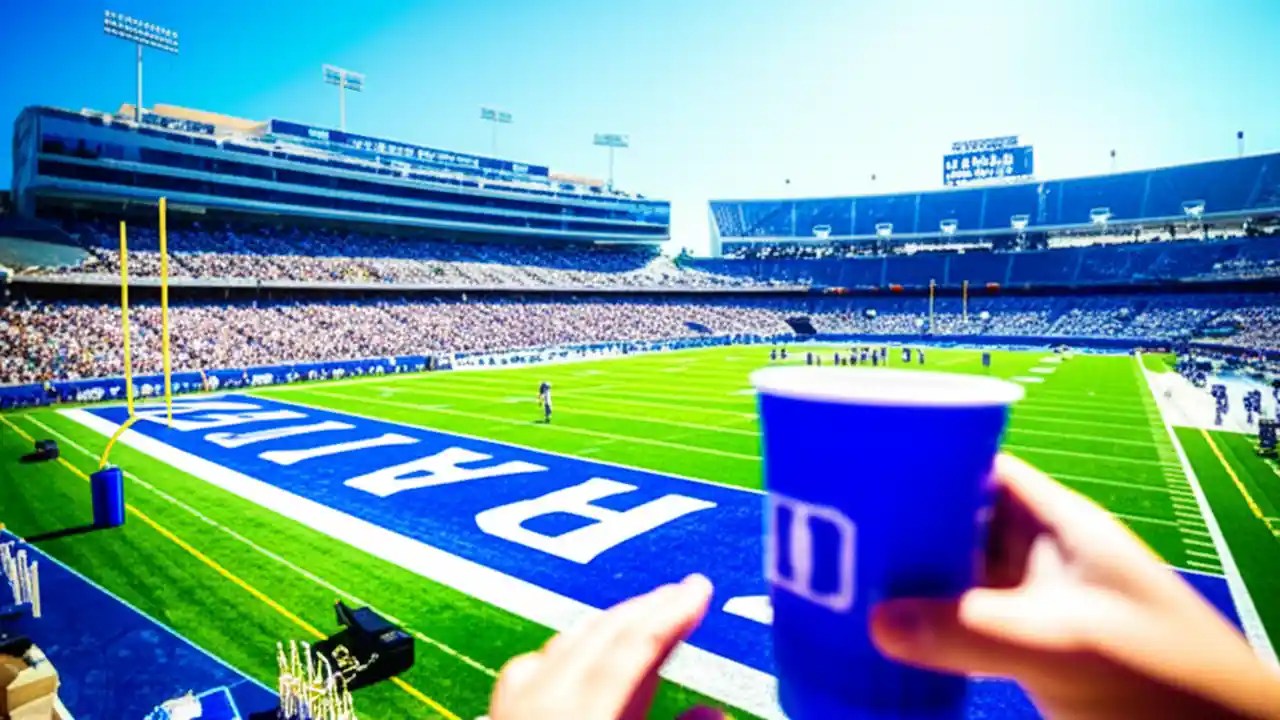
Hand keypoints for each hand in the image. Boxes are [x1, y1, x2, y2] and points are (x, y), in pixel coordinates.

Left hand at [488, 574, 725, 719]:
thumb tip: (716, 712)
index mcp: (584, 713)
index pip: (633, 648)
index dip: (671, 614)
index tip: (699, 586)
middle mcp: (542, 701)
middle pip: (597, 638)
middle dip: (643, 610)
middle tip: (682, 592)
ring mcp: (512, 708)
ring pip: (562, 646)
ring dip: (606, 625)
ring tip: (641, 614)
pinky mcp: (500, 716)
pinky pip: (532, 668)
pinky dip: (565, 652)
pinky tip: (576, 656)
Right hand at [871, 454, 1279, 718]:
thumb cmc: (1165, 677)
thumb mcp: (1065, 644)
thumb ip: (973, 629)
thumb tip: (876, 621)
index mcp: (1055, 524)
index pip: (974, 466)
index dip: (916, 462)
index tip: (852, 471)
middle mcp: (1037, 556)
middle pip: (948, 521)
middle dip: (891, 528)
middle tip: (821, 536)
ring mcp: (1028, 604)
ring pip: (946, 577)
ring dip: (898, 582)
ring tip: (833, 585)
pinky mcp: (1022, 651)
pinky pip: (954, 626)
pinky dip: (917, 628)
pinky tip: (876, 639)